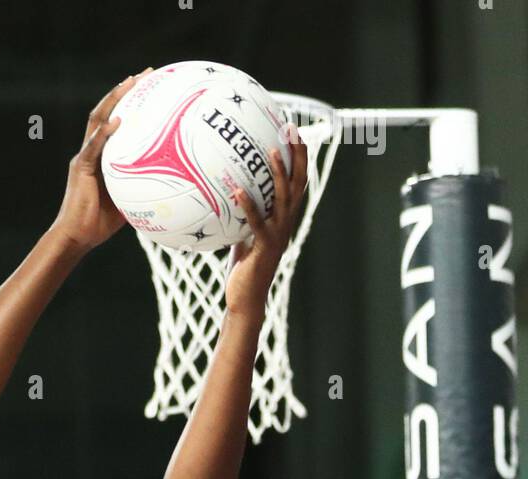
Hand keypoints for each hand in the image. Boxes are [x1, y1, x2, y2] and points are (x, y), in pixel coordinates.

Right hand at [50, 69, 151, 252]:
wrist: (77, 237)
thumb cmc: (100, 224)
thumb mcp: (129, 201)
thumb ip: (143, 188)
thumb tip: (171, 188)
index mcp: (102, 156)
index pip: (115, 121)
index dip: (131, 102)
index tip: (151, 86)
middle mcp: (91, 150)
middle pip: (107, 111)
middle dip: (125, 90)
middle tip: (147, 73)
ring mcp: (84, 157)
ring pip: (97, 120)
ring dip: (114, 99)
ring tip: (131, 83)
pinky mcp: (80, 168)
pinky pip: (93, 146)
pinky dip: (105, 132)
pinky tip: (118, 120)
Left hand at [224, 123, 308, 318]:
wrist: (246, 299)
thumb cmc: (243, 270)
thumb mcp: (243, 236)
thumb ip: (243, 217)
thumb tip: (228, 195)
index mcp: (284, 219)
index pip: (298, 182)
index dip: (299, 157)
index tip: (294, 132)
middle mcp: (285, 224)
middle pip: (298, 184)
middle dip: (297, 156)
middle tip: (291, 130)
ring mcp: (277, 235)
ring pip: (284, 199)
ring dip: (279, 175)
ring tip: (271, 152)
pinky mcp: (263, 247)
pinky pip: (256, 223)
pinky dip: (249, 206)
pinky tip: (237, 191)